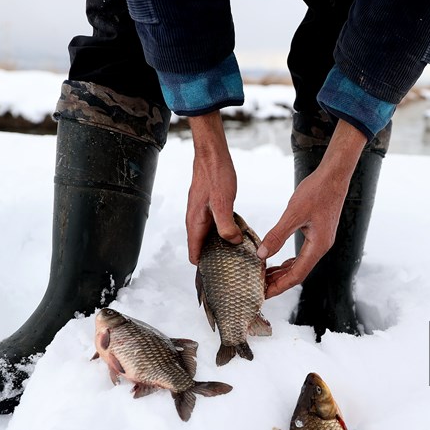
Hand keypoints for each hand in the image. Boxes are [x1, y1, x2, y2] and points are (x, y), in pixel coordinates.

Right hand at [186, 111, 241, 263]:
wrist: (212, 152)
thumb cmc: (215, 174)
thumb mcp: (223, 202)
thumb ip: (226, 225)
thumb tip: (232, 243)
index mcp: (195, 222)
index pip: (194, 253)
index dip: (203, 266)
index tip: (216, 277)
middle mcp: (195, 219)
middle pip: (200, 247)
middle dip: (213, 258)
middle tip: (230, 269)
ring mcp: (201, 212)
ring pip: (207, 236)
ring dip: (218, 246)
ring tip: (235, 256)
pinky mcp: (208, 205)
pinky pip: (213, 226)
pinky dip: (222, 233)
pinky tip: (235, 234)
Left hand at [258, 120, 366, 298]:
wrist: (333, 176)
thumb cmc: (317, 191)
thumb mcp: (294, 213)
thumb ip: (277, 235)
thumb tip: (261, 254)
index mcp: (318, 246)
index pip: (296, 275)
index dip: (279, 286)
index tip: (263, 294)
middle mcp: (321, 247)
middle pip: (297, 273)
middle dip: (278, 282)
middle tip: (259, 289)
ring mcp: (320, 241)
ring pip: (298, 264)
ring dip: (281, 272)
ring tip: (263, 278)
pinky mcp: (317, 233)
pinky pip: (300, 254)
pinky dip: (286, 261)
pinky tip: (275, 262)